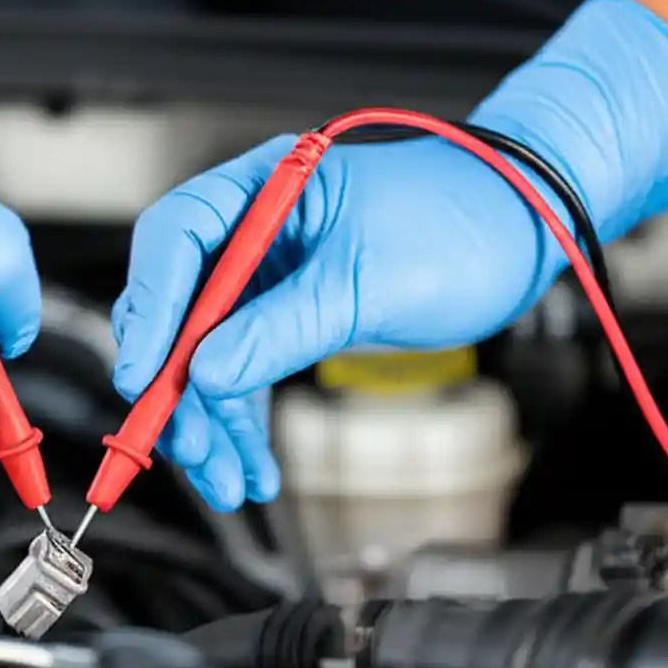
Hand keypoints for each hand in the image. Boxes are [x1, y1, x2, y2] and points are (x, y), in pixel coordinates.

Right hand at [111, 135, 571, 511]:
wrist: (522, 234)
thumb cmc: (461, 224)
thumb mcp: (365, 282)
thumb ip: (282, 328)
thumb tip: (206, 373)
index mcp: (263, 187)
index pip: (175, 239)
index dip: (152, 311)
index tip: (144, 379)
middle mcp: (253, 228)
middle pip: (179, 308)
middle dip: (178, 387)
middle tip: (191, 449)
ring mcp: (265, 274)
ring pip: (205, 354)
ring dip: (210, 421)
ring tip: (227, 480)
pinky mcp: (284, 314)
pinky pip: (243, 371)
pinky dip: (243, 421)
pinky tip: (251, 464)